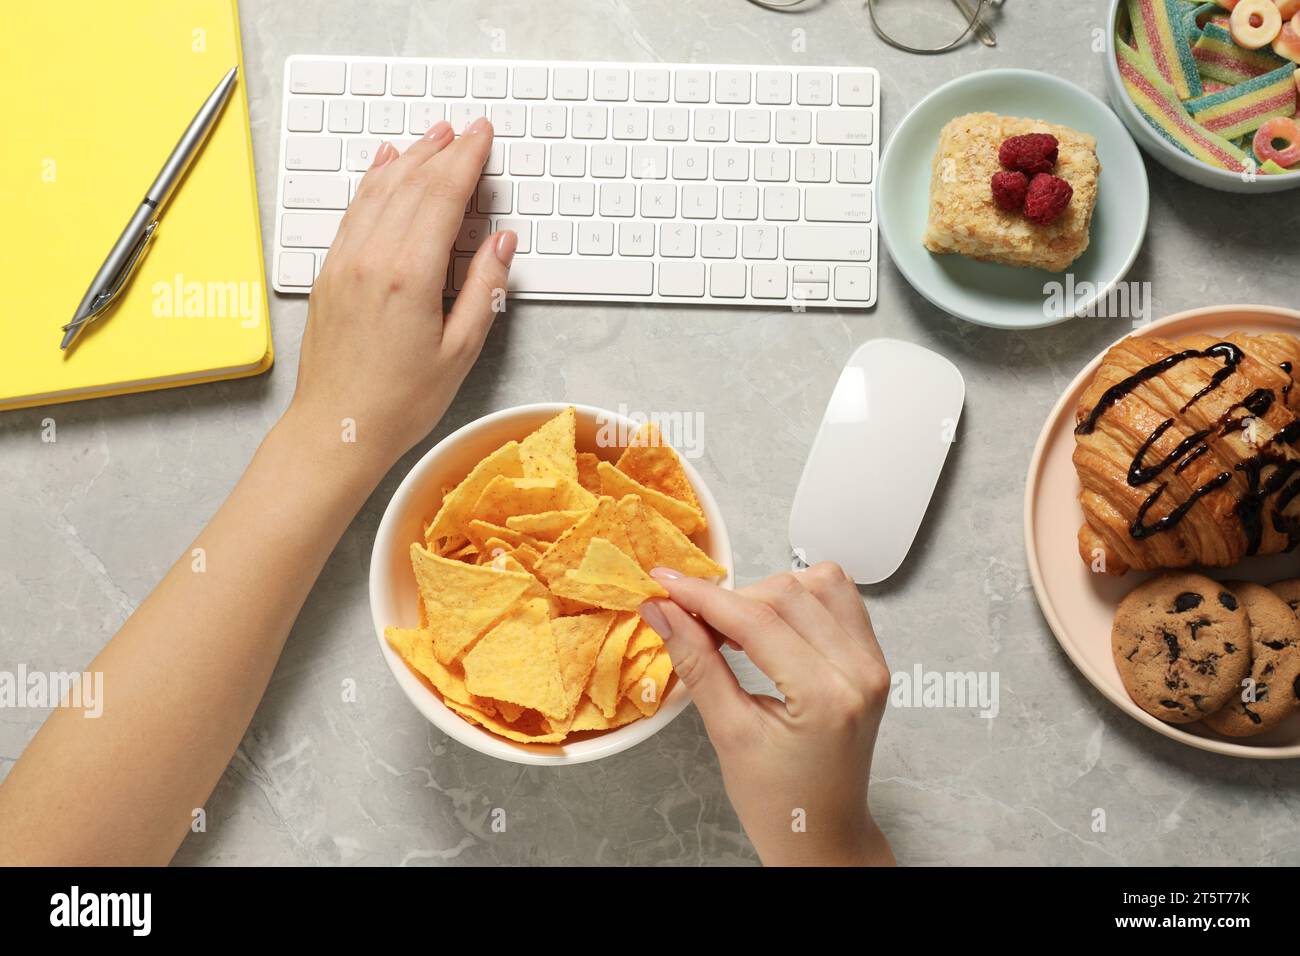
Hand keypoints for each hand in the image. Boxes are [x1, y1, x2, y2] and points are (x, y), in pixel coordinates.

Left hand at [287, 117, 515, 471]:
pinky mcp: (329, 273)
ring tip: (433, 136)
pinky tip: (384, 165)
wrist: (336, 429)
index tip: (484, 138)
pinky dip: (373, 181)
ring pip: (379, 190)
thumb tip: (501, 241)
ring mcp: (344, 262)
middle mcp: (371, 258)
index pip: (441, 195)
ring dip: (409, 157)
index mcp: (409, 275)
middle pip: (412, 184)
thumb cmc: (398, 402)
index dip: (467, 160)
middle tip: (468, 131)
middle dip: (443, 151)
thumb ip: (484, 287)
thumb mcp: (460, 350)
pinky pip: (353, 211)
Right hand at [639, 563, 894, 866]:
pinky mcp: (872, 658)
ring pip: (816, 583)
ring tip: (733, 628)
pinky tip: (769, 625)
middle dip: (730, 598)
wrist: (823, 832)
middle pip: (786, 594)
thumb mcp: (728, 733)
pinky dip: (799, 598)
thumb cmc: (780, 801)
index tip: (664, 585)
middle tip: (690, 618)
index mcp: (827, 697)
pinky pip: (838, 598)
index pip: (757, 621)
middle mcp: (860, 671)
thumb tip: (662, 612)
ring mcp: (873, 662)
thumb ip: (696, 663)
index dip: (702, 597)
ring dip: (767, 593)